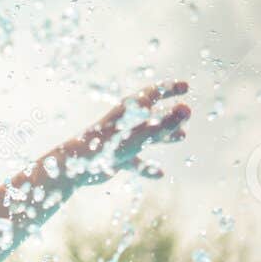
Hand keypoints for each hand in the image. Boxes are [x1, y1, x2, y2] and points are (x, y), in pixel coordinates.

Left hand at [59, 80, 190, 185]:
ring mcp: (120, 142)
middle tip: (187, 111)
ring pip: (146, 137)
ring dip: (164, 136)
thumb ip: (165, 124)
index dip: (169, 89)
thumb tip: (187, 109)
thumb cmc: (106, 146)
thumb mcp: (139, 136)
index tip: (185, 87)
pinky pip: (134, 162)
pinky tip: (159, 174)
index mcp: (128, 112)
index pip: (152, 94)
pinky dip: (147, 167)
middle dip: (170, 113)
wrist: (73, 167)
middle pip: (151, 115)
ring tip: (182, 136)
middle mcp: (124, 125)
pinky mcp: (114, 159)